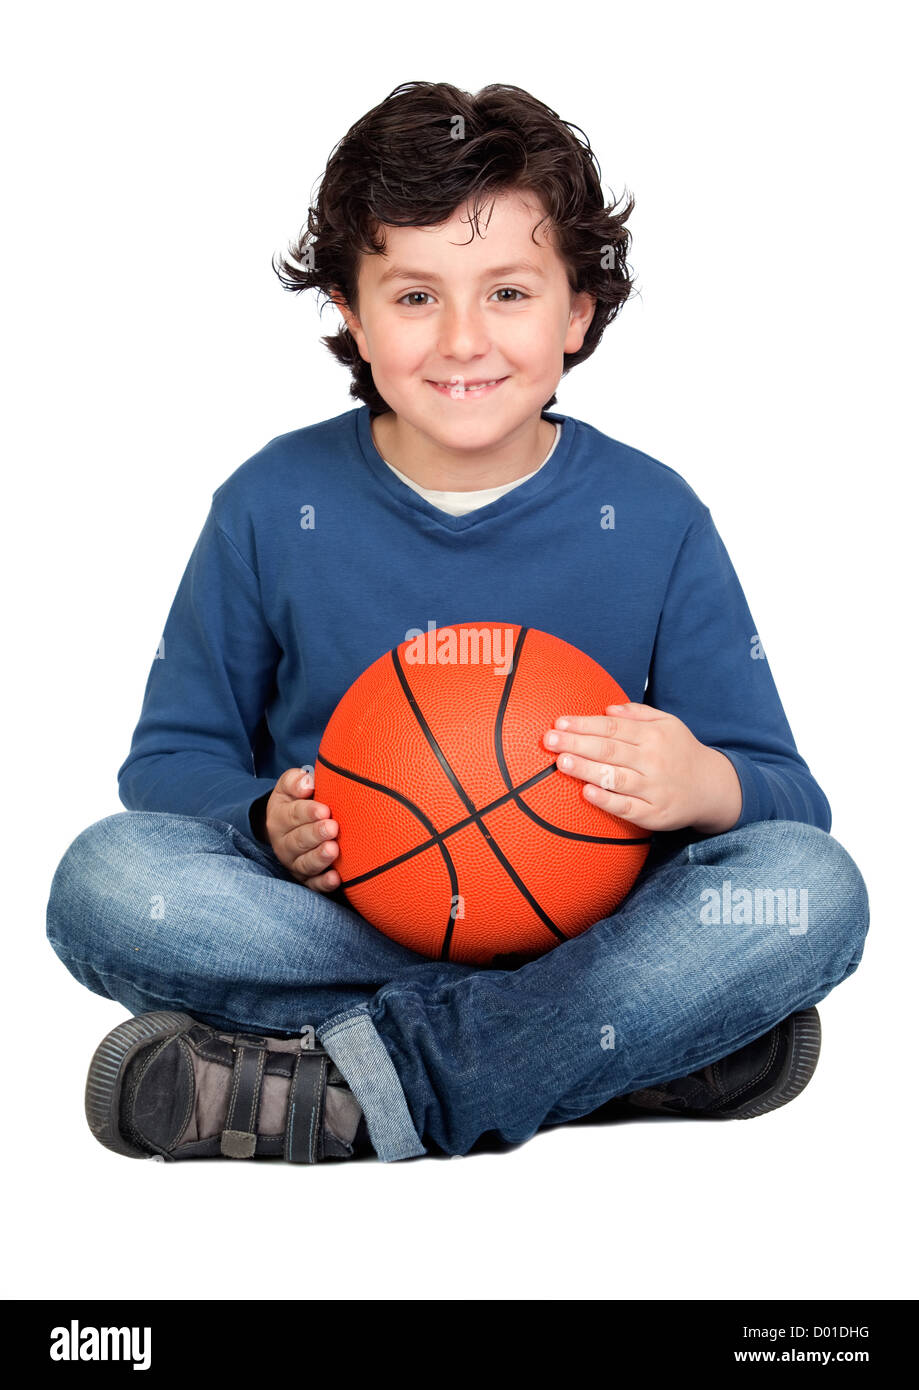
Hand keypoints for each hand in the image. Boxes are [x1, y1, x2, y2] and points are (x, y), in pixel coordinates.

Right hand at [262, 767, 341, 891]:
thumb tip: (307, 783)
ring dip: (319, 858)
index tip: (324, 809)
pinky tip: (336, 879)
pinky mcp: (306, 879)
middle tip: (332, 828)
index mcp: (279, 818)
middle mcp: (283, 843)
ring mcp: (294, 863)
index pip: (292, 815)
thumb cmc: (297, 802)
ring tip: (333, 850)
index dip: (308, 813)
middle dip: (315, 835)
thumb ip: (296, 781)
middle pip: (297, 841)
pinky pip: (313, 884)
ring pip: (304, 864)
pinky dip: (323, 883)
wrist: (289, 828)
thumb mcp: (290, 786)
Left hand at [542, 701, 741, 834]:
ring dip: (587, 770)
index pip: (613, 727)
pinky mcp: (654, 813)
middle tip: (550, 740)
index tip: (560, 723)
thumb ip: (638, 714)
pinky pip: (627, 807)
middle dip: (577, 744)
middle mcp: (653, 760)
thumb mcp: (668, 724)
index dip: (585, 724)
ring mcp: (654, 788)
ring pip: (615, 777)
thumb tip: (608, 707)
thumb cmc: (681, 753)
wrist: (712, 788)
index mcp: (653, 735)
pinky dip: (607, 801)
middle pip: (610, 749)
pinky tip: (587, 793)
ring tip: (561, 763)